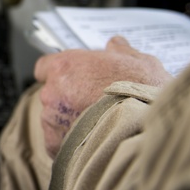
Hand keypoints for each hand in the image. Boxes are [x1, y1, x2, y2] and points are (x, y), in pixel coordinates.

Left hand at [33, 35, 172, 157]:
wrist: (144, 131)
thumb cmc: (142, 96)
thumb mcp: (141, 63)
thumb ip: (121, 51)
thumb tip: (116, 44)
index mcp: (65, 67)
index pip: (45, 67)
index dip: (58, 73)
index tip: (71, 78)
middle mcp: (52, 92)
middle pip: (52, 95)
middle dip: (68, 99)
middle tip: (93, 104)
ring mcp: (51, 120)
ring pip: (54, 119)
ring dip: (69, 121)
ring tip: (97, 125)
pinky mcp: (55, 144)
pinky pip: (57, 142)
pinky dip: (70, 143)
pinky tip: (91, 141)